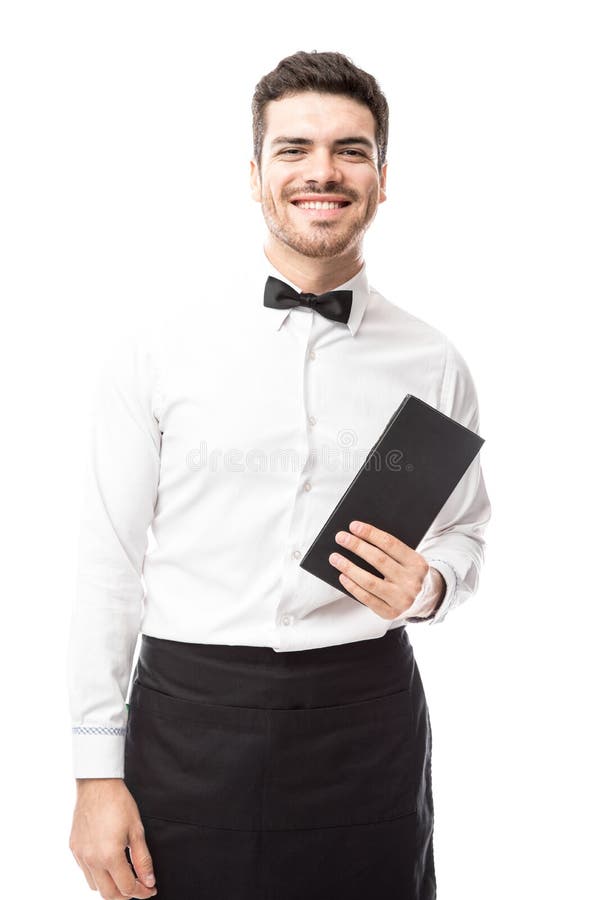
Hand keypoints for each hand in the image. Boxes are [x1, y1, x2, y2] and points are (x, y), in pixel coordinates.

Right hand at [69, 778, 157, 898]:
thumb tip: (149, 881)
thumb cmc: (118, 803)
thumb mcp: (137, 830)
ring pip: (95, 886)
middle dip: (126, 895)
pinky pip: (85, 872)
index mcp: (110, 856)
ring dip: (111, 887)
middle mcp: (92, 860)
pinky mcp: (74, 849)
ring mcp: (81, 856)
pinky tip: (108, 863)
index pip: (127, 888)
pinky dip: (98, 875)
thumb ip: (143, 859)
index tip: (150, 889)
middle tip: (139, 886)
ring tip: (124, 874)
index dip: (142, 892)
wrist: (97, 785)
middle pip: (109, 894)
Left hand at [328, 520, 442, 619]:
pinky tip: (343, 576)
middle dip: (357, 547)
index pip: (390, 544)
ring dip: (349, 568)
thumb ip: (391, 550)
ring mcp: (401, 600)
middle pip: (379, 560)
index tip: (354, 526)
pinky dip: (352, 586)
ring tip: (335, 558)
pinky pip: (366, 598)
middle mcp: (412, 582)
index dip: (370, 533)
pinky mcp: (390, 613)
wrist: (425, 601)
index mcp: (417, 564)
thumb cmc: (409, 574)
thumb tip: (359, 537)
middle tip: (341, 538)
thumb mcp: (409, 560)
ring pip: (370, 581)